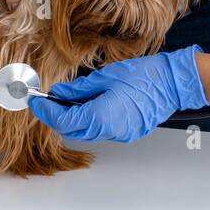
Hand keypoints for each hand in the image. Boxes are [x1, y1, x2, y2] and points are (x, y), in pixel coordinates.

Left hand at [27, 46, 208, 142]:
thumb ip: (79, 88)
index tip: (35, 101)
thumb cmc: (144, 75)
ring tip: (66, 100)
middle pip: (72, 130)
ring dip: (72, 119)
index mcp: (101, 116)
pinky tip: (87, 104)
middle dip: (56, 116)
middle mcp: (109, 131)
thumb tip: (59, 93)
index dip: (46, 111)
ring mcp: (120, 134)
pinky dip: (89, 119)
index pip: (64, 120)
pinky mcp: (128, 132)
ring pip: (86, 131)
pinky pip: (101, 130)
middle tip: (46, 101)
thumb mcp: (106, 76)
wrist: (173, 83)